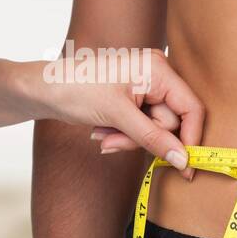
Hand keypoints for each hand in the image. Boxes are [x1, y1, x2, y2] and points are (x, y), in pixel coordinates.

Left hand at [34, 49, 203, 176]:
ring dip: (129, 138)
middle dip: (143, 137)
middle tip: (115, 140)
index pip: (191, 108)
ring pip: (155, 129)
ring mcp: (146, 87)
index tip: (186, 168)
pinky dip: (123, 134)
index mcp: (158, 68)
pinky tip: (103, 129)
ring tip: (104, 133)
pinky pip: (141, 127)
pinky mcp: (134, 100)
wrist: (45, 89)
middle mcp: (157, 74)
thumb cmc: (77, 89)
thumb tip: (183, 159)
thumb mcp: (118, 116)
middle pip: (171, 122)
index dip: (191, 139)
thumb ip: (154, 138)